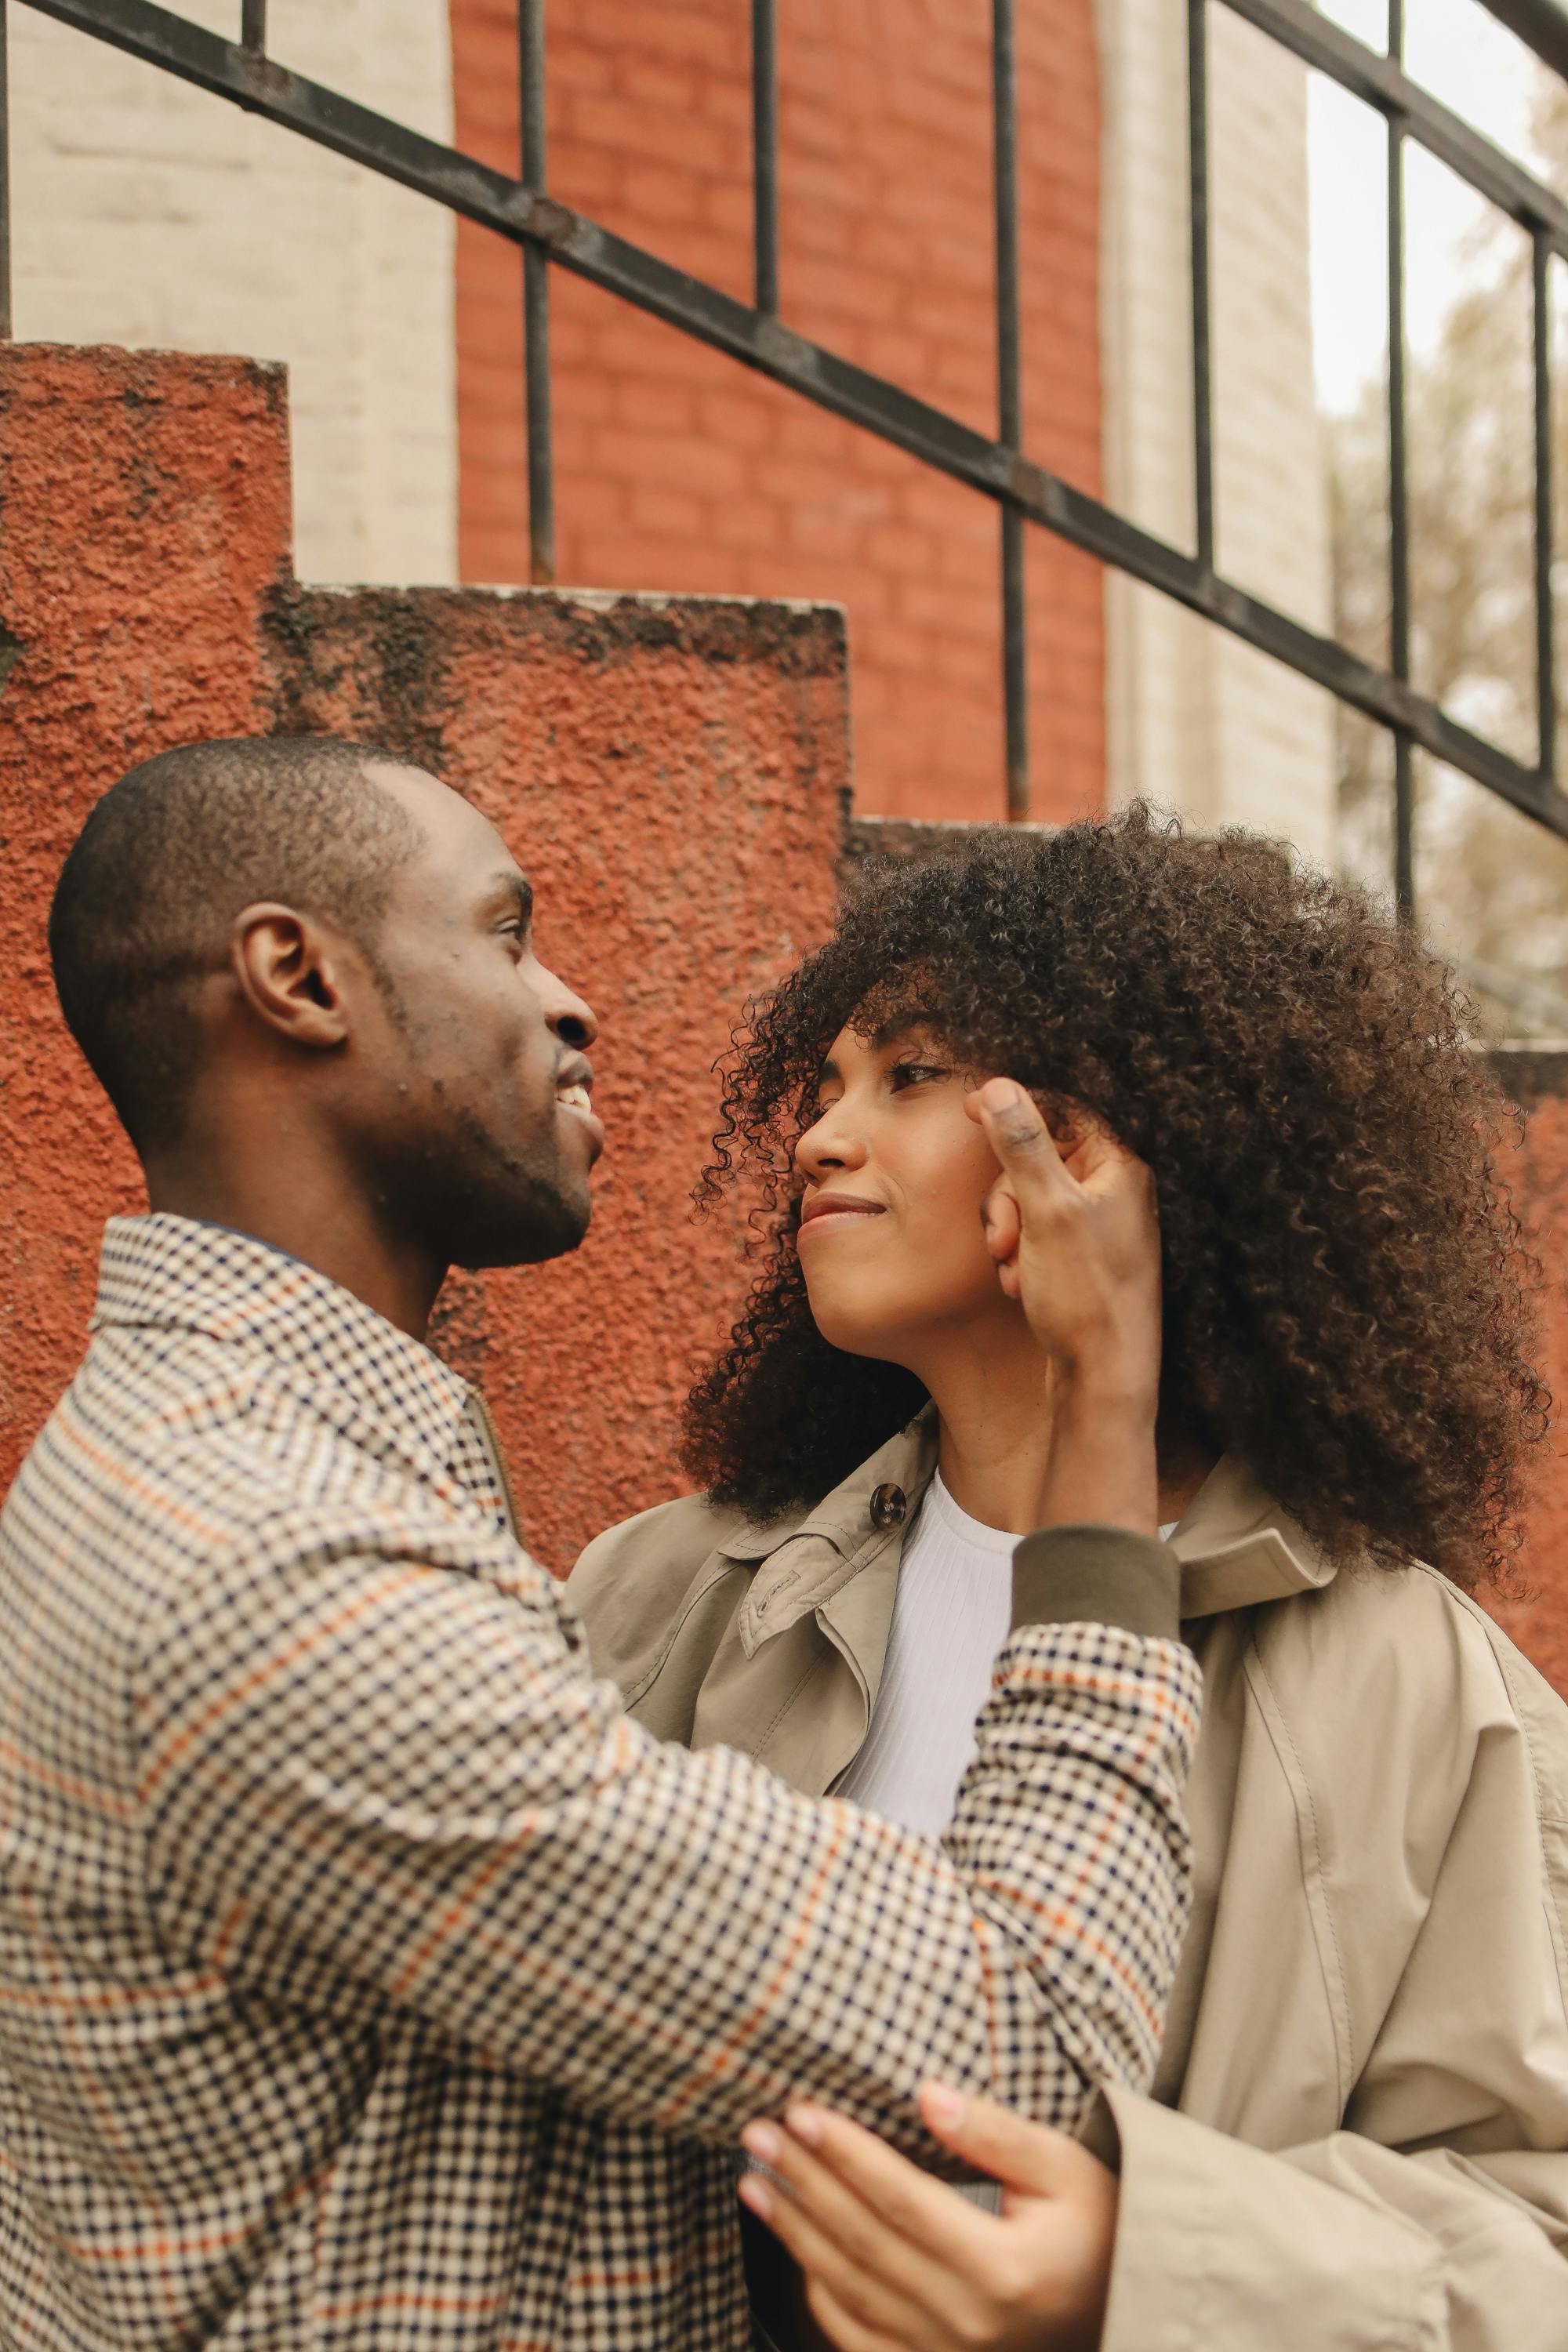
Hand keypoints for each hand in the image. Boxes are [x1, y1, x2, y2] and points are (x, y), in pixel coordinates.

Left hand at [739, 2084, 1117, 2351]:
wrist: (1127, 2306)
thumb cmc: (1099, 2226)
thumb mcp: (1064, 2167)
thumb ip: (994, 2133)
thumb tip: (926, 2094)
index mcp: (1002, 2267)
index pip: (900, 2200)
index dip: (845, 2154)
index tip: (801, 2111)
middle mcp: (968, 2321)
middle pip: (862, 2243)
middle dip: (803, 2182)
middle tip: (760, 2133)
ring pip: (848, 2291)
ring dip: (795, 2232)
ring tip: (755, 2180)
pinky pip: (858, 2340)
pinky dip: (819, 2296)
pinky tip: (796, 2249)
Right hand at [964, 1083, 1159, 1393]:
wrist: (1103, 1380)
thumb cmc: (1086, 1297)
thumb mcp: (1047, 1213)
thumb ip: (1023, 1146)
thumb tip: (1000, 1087)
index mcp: (1119, 1170)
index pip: (1062, 1113)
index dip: (1014, 1110)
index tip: (970, 1109)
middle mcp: (1116, 1193)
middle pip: (1037, 1160)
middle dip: (1006, 1198)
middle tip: (1003, 1239)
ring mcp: (1101, 1229)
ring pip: (1029, 1201)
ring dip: (1007, 1232)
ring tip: (1011, 1270)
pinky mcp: (1085, 1261)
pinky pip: (1036, 1236)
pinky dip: (1018, 1258)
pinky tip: (1018, 1286)